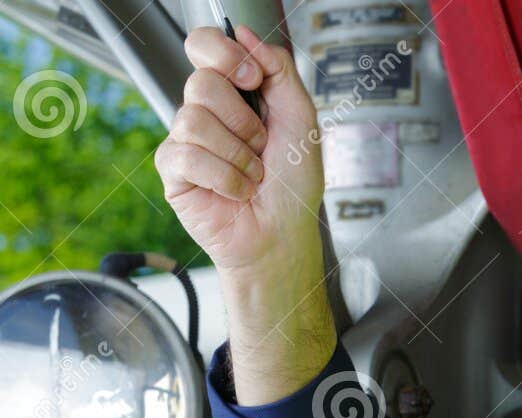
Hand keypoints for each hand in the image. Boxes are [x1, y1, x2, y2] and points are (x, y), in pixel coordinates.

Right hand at [156, 24, 322, 273]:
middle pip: (201, 82)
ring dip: (238, 154)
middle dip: (243, 119)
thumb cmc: (293, 186)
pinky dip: (225, 177)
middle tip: (261, 146)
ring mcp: (186, 140)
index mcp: (234, 94)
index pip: (205, 46)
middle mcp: (206, 112)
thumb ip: (280, 70)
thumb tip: (244, 33)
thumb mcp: (301, 120)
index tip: (251, 78)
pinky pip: (187, 155)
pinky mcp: (173, 171)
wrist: (284, 235)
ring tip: (252, 174)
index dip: (223, 53)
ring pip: (193, 119)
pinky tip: (237, 191)